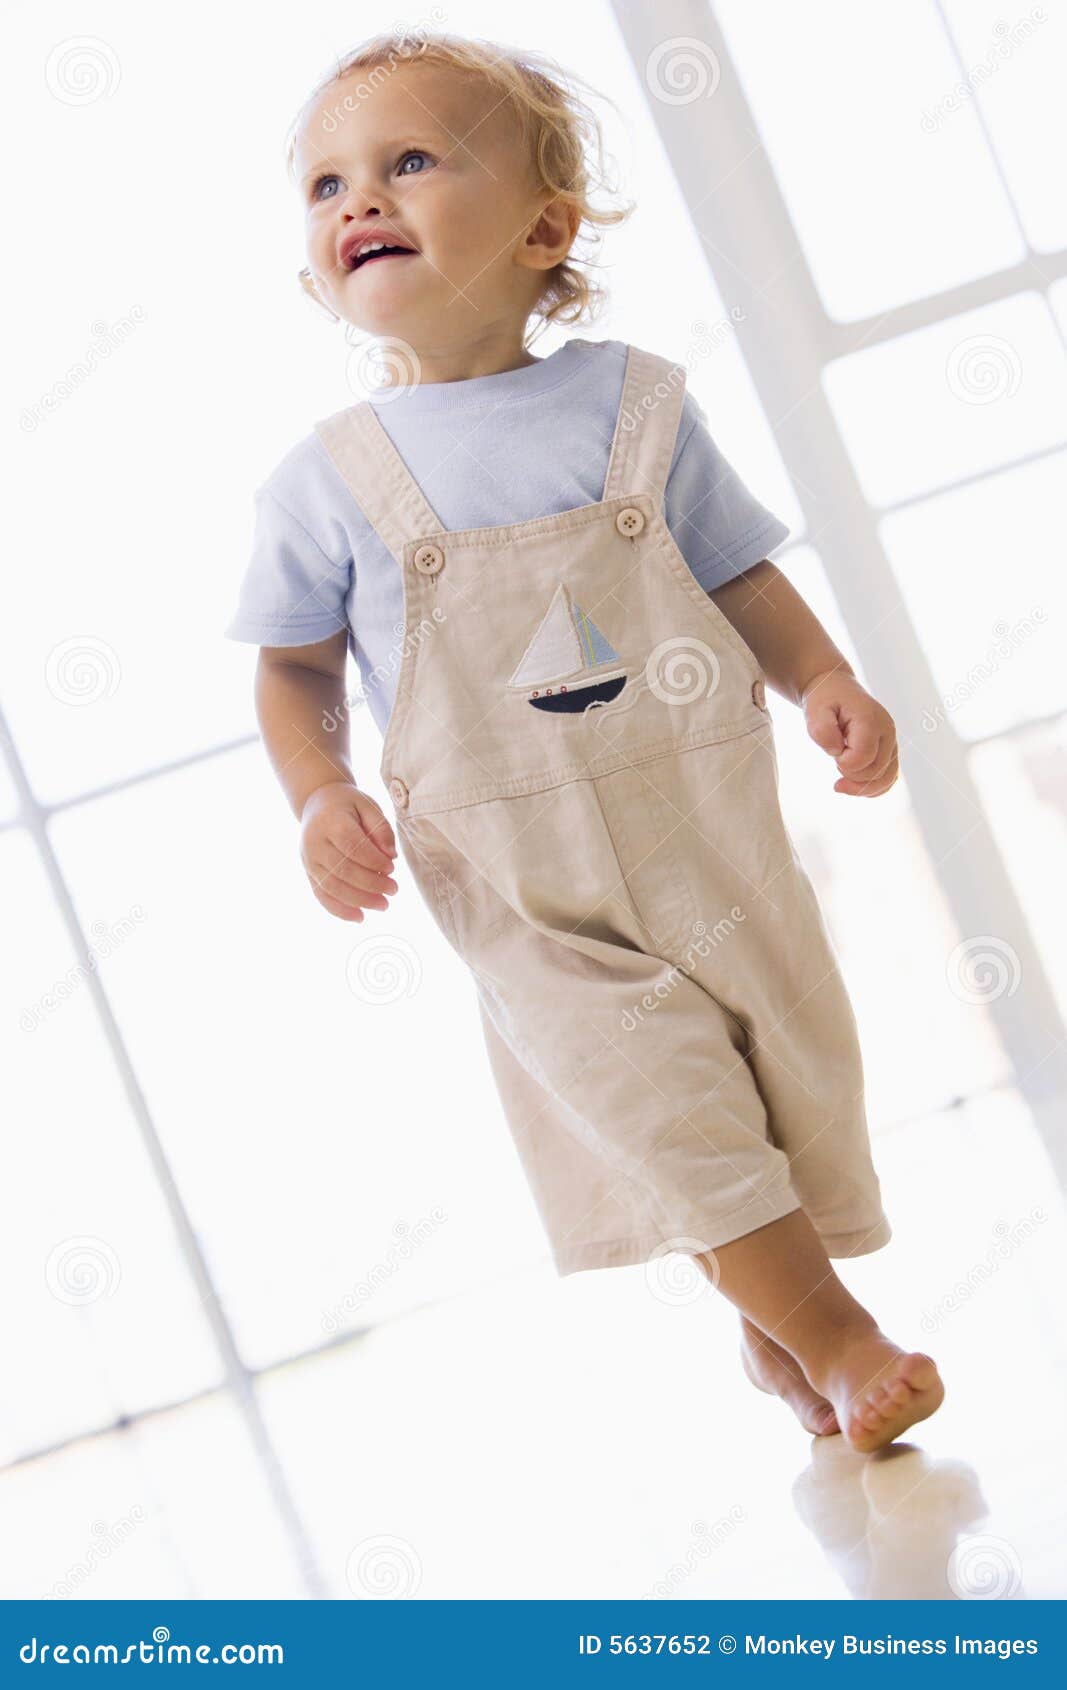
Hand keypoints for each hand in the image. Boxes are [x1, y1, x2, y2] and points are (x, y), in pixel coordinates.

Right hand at [299, 781, 398, 920]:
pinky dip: (339, 910)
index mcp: (331, 821)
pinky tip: (360, 917)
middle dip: (371, 884)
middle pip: (342, 869)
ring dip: (359, 901)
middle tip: (394, 890)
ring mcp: (308, 859)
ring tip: (383, 905)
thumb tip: (391, 856)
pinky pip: (321, 895)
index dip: (373, 860)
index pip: (352, 846)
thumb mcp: (368, 806)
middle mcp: (314, 842)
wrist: (317, 803)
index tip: (392, 868)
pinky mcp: (308, 872)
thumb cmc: (348, 805)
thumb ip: (381, 828)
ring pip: (332, 887)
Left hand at [801, 669, 898, 796]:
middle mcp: (887, 732)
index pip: (863, 757)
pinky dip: (872, 788)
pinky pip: (889, 779)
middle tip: (835, 758)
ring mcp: (891, 742)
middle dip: (850, 774)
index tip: (833, 750)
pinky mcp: (890, 752)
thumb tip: (837, 752)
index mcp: (870, 720)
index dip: (843, 762)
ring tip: (841, 780)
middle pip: (875, 772)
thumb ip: (822, 731)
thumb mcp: (815, 711)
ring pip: (886, 779)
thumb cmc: (825, 701)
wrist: (836, 690)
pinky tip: (854, 786)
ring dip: (861, 786)